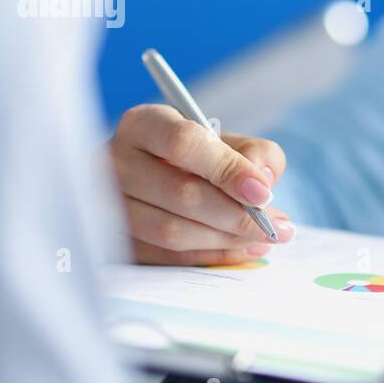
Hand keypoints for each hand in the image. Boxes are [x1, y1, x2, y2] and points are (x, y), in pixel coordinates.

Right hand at [109, 104, 296, 265]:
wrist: (160, 178)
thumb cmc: (201, 157)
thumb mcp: (230, 141)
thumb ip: (256, 152)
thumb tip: (263, 179)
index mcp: (144, 124)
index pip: (183, 143)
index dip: (228, 170)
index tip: (264, 193)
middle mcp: (115, 161)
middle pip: (180, 193)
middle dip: (236, 215)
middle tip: (276, 227)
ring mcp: (107, 204)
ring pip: (170, 231)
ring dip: (225, 240)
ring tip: (264, 239)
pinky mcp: (114, 239)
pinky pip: (164, 257)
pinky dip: (209, 257)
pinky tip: (241, 251)